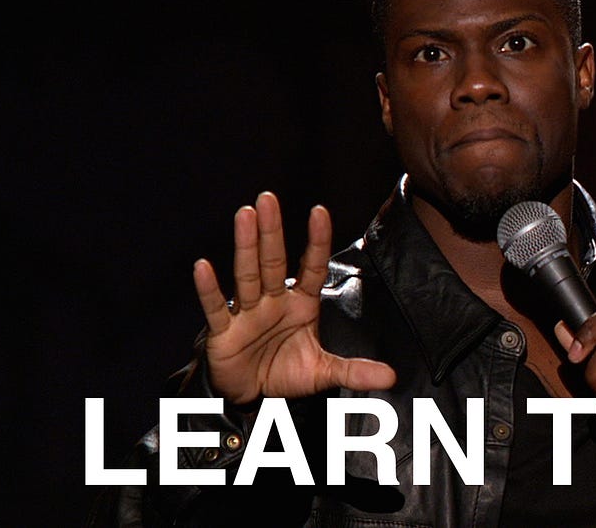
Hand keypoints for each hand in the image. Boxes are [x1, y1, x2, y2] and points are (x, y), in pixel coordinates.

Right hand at [193, 192, 396, 403]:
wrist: (251, 396)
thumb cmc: (285, 372)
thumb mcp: (323, 372)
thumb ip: (354, 371)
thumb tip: (391, 377)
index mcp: (300, 304)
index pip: (311, 267)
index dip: (315, 242)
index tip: (319, 212)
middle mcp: (273, 301)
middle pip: (273, 261)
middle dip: (272, 231)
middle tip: (269, 198)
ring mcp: (247, 312)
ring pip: (247, 275)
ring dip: (246, 246)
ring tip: (246, 215)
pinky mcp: (224, 331)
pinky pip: (217, 308)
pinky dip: (210, 290)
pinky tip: (204, 267)